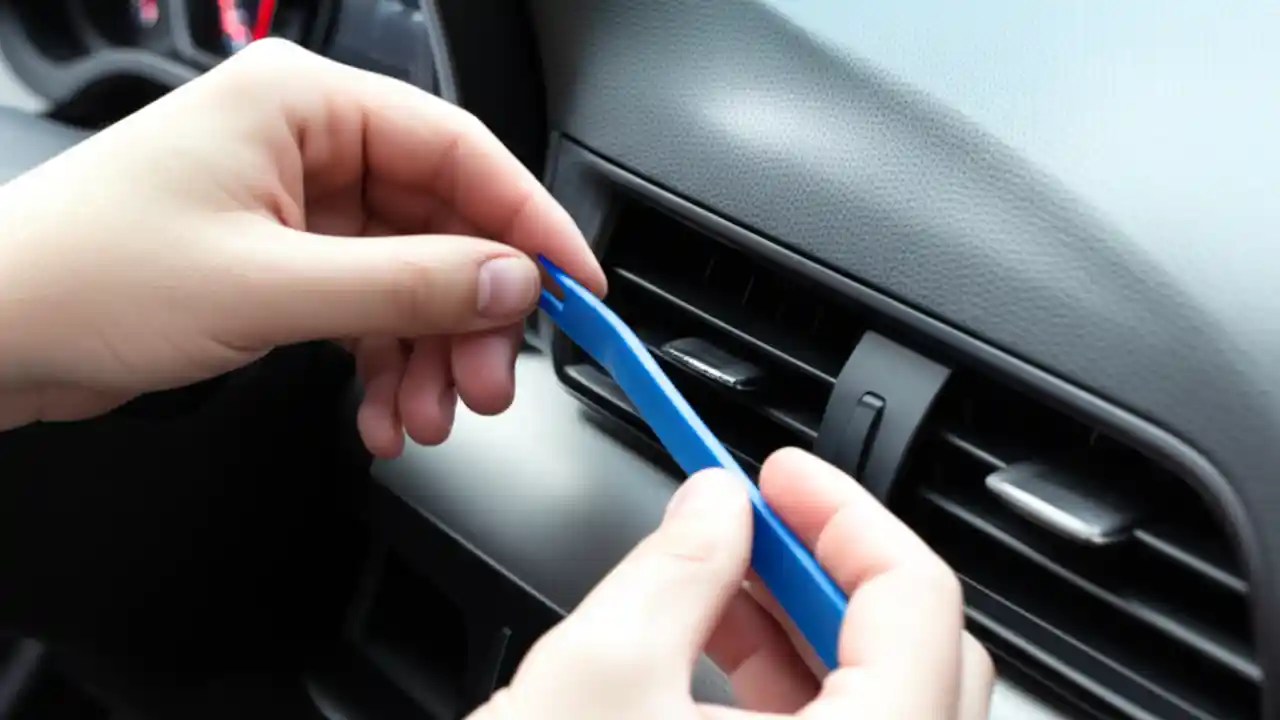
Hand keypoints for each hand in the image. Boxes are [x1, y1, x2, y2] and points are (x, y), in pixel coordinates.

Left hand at [0, 39, 603, 453]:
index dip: (528, 222)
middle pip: (441, 223)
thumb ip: (408, 285)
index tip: (574, 288)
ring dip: (427, 352)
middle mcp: (305, 144)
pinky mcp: (281, 258)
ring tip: (427, 415)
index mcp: (304, 105)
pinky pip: (367, 305)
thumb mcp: (272, 287)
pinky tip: (384, 414)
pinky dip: (384, 362)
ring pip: (409, 275)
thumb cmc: (87, 278)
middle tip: (487, 382)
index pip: (458, 150)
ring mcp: (294, 204)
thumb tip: (510, 282)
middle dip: (468, 313)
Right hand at [470, 448, 993, 719]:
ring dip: (807, 629)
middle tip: (755, 518)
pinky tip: (717, 656)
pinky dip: (791, 696)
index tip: (783, 478)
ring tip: (722, 578)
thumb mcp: (597, 681)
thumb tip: (715, 510)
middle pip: (919, 655)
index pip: (917, 601)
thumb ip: (676, 571)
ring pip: (880, 707)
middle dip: (828, 570)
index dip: (845, 515)